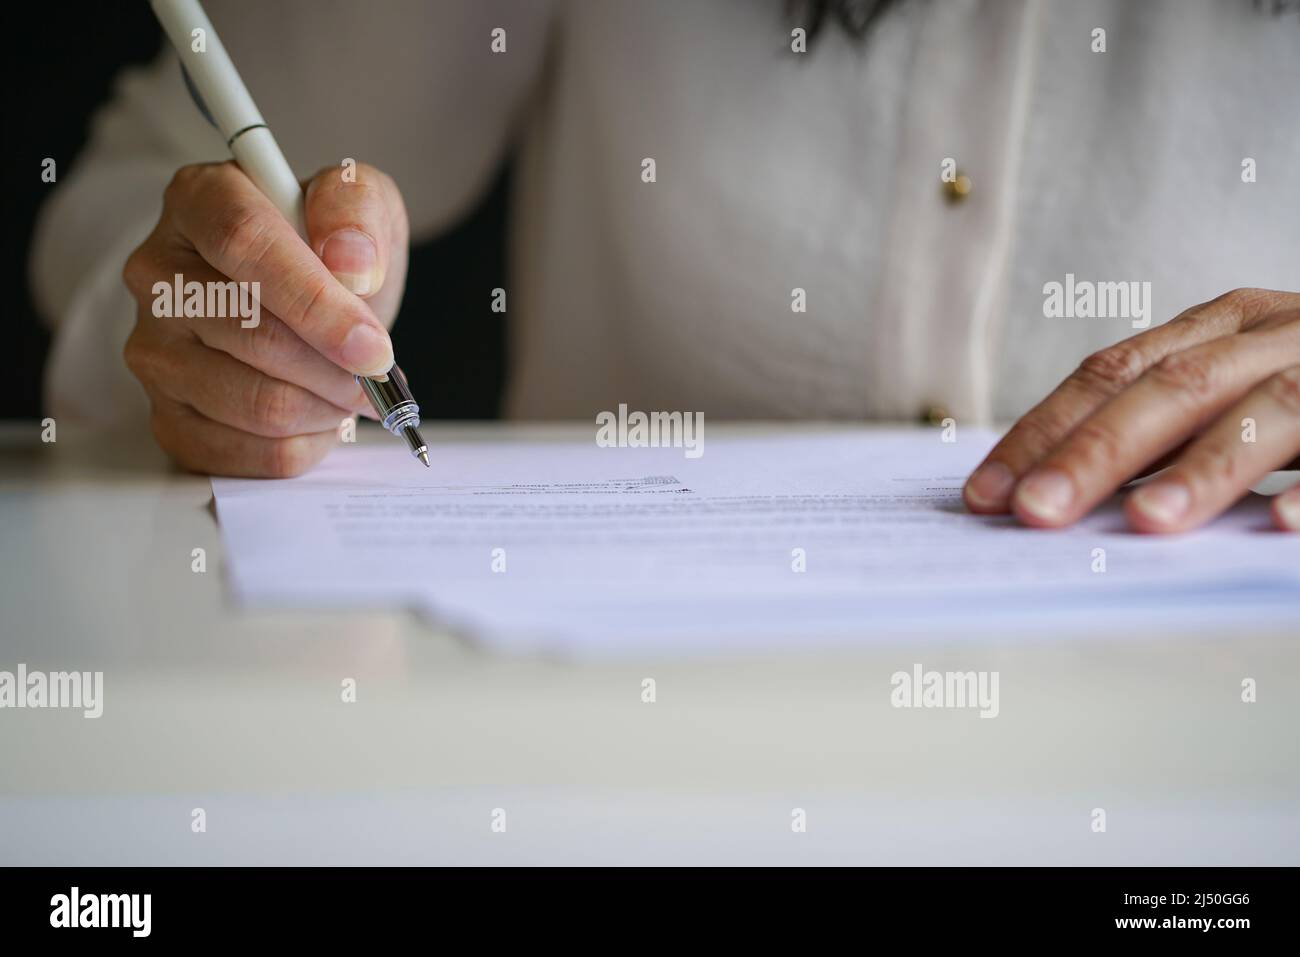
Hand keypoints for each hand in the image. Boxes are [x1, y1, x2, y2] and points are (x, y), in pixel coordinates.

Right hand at [122, 160, 409, 476]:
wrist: (308, 303)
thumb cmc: (329, 249)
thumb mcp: (360, 202)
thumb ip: (356, 210)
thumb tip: (351, 262)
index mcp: (199, 200)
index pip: (245, 244)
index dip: (316, 302)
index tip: (372, 345)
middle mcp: (158, 273)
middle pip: (253, 335)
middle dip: (335, 368)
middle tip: (377, 374)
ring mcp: (153, 349)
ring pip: (253, 403)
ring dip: (324, 407)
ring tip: (350, 390)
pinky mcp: (167, 415)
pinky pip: (243, 453)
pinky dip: (302, 444)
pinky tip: (318, 416)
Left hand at [964, 288, 1299, 532]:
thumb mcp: (1232, 380)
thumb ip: (1160, 420)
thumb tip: (1050, 488)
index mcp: (1220, 327)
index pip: (1109, 375)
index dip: (1043, 432)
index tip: (986, 494)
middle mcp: (1276, 335)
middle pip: (1173, 389)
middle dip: (1097, 453)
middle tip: (1037, 514)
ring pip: (1268, 412)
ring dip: (1205, 471)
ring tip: (1145, 525)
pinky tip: (1284, 527)